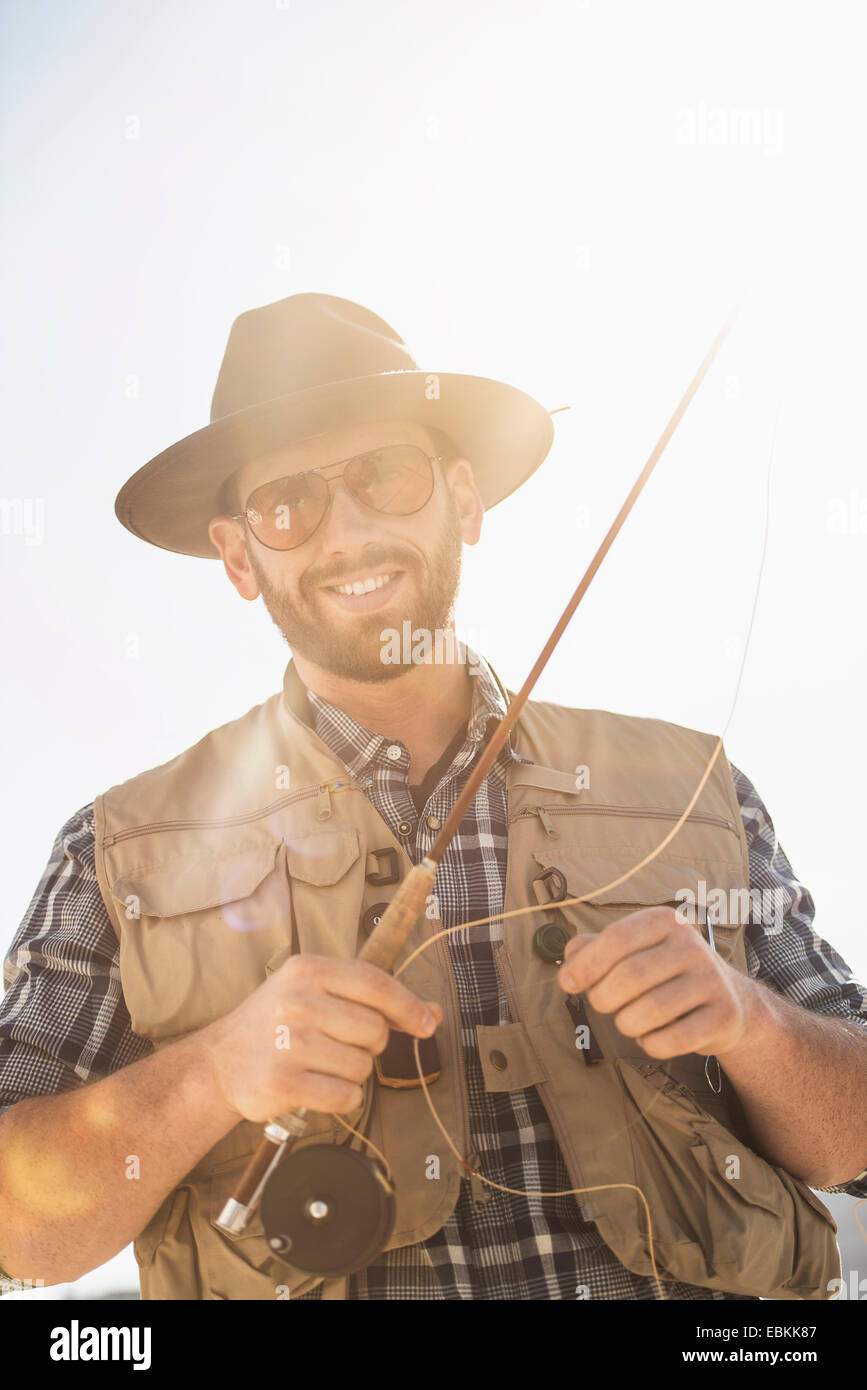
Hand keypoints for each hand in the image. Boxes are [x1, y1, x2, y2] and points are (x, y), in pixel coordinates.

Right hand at [203, 955, 442, 1121]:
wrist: (220, 1062)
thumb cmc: (278, 1024)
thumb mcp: (318, 994)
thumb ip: (374, 1000)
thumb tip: (432, 1014)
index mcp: (307, 970)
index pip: (375, 984)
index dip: (408, 1006)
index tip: (425, 1024)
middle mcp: (296, 1001)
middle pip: (374, 1029)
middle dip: (370, 1045)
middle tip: (341, 1045)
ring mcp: (287, 1043)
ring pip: (362, 1066)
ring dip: (352, 1074)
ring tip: (321, 1065)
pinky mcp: (282, 1083)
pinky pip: (345, 1096)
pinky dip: (341, 1098)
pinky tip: (317, 1087)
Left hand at [557, 907, 755, 1059]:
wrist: (728, 1001)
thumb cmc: (663, 973)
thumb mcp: (632, 950)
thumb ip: (593, 950)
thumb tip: (569, 967)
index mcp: (665, 921)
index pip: (617, 939)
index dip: (586, 964)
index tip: (567, 983)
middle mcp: (692, 945)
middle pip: (630, 976)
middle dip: (603, 999)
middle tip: (604, 1005)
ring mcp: (712, 980)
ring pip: (649, 1011)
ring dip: (626, 1024)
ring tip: (630, 1020)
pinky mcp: (724, 1016)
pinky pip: (670, 1040)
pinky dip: (650, 1044)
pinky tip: (653, 1036)